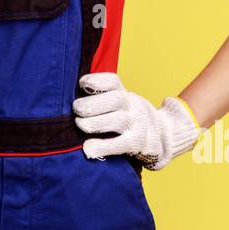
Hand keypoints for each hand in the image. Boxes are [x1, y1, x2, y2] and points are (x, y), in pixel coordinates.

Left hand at [72, 72, 201, 170]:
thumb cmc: (126, 118)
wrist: (161, 136)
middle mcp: (133, 106)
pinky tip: (88, 148)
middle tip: (76, 109)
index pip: (113, 82)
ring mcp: (137, 125)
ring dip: (95, 123)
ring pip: (118, 121)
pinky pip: (120, 145)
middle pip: (116, 99)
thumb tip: (66, 98)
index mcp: (124, 93)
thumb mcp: (118, 102)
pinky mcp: (137, 145)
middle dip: (92, 103)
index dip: (97, 81)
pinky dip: (103, 147)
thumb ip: (98, 98)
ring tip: (80, 124)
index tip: (82, 84)